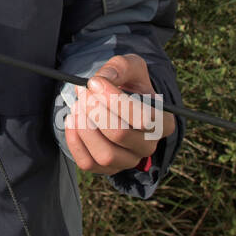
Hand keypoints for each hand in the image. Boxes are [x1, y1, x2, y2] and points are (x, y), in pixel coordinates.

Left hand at [64, 53, 176, 174]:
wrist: (116, 100)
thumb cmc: (127, 83)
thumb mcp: (129, 66)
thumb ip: (119, 68)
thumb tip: (102, 79)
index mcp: (163, 122)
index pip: (142, 118)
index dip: (114, 100)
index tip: (93, 82)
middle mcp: (149, 146)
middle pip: (120, 135)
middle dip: (96, 111)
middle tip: (83, 93)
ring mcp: (129, 160)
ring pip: (106, 155)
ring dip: (85, 128)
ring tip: (77, 106)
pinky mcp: (108, 168)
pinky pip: (88, 163)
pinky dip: (75, 141)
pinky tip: (72, 120)